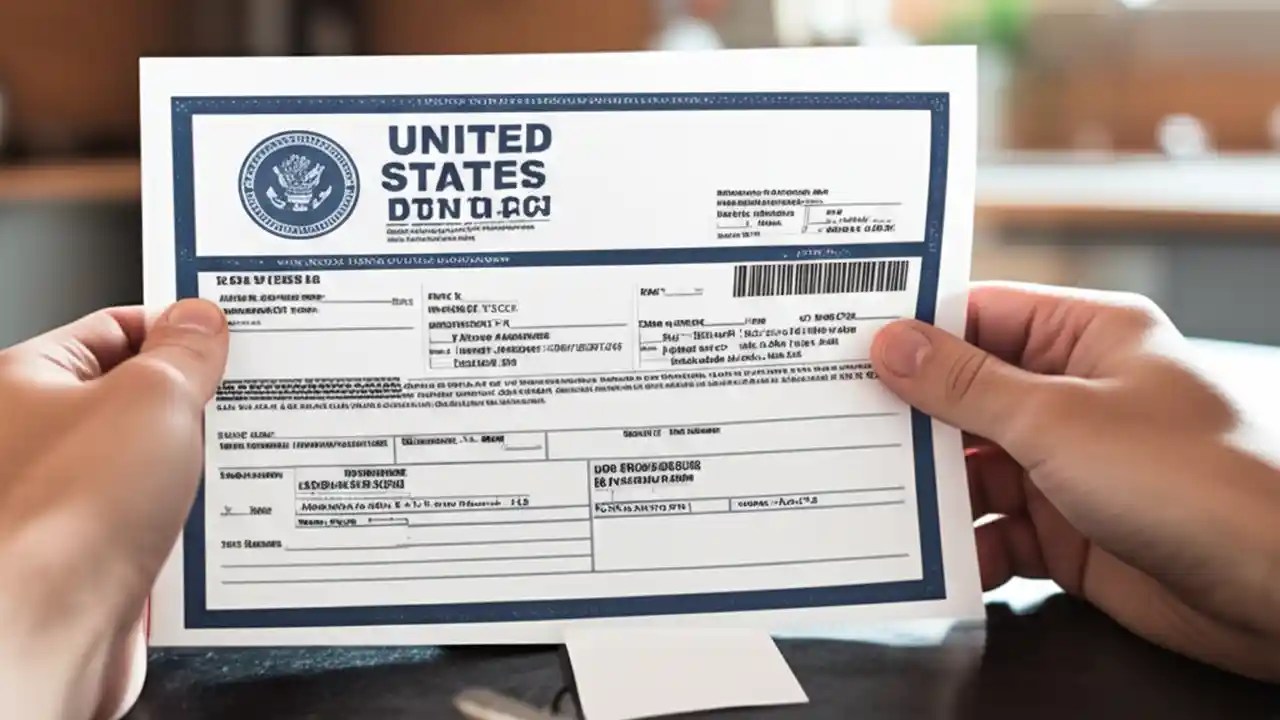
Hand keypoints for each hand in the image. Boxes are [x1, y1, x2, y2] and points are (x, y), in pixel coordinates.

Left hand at [0, 300, 227, 719]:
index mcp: (28, 382)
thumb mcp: (154, 399)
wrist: (46, 633)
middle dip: (196, 405)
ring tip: (227, 469)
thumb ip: (185, 352)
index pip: (113, 329)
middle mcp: (36, 439)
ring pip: (152, 465)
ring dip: (196, 470)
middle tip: (241, 403)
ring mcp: (66, 500)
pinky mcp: (92, 554)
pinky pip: (156, 522)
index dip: (176, 329)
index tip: (228, 337)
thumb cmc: (66, 518)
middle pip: (137, 398)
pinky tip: (211, 525)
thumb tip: (200, 320)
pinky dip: (189, 523)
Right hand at [871, 283, 1279, 681]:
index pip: (981, 316)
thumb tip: (889, 343)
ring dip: (934, 491)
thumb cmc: (1191, 478)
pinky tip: (942, 558)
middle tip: (842, 429)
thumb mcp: (1057, 419)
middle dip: (914, 421)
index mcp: (1087, 338)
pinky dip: (968, 546)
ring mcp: (1072, 465)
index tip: (846, 348)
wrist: (1276, 589)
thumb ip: (964, 385)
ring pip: (975, 469)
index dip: (915, 333)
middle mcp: (1077, 395)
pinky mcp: (1070, 531)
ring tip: (879, 502)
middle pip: (968, 397)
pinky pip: (998, 531)